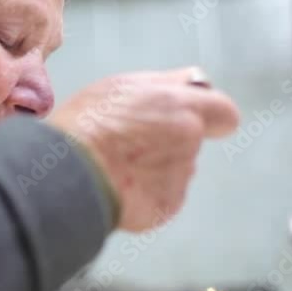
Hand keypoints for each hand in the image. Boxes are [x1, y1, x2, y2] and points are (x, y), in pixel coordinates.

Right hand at [48, 68, 239, 231]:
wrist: (68, 172)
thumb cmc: (85, 124)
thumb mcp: (119, 86)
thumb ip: (163, 86)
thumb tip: (191, 86)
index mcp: (177, 103)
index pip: (223, 111)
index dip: (209, 115)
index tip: (190, 117)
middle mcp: (186, 137)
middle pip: (193, 139)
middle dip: (175, 140)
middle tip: (139, 141)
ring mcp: (180, 173)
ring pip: (177, 167)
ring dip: (156, 165)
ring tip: (117, 163)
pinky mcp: (168, 204)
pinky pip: (164, 194)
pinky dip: (146, 191)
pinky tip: (118, 184)